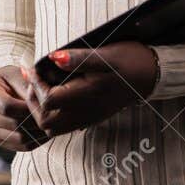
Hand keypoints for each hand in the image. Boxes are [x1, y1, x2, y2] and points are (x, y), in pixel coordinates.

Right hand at [0, 66, 46, 152]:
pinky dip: (35, 141)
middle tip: (51, 117)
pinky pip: (20, 147)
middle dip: (34, 121)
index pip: (7, 106)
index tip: (42, 105)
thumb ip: (28, 86)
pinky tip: (45, 132)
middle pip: (13, 124)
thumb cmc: (13, 79)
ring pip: (18, 138)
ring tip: (50, 124)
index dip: (27, 108)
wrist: (6, 89)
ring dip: (37, 133)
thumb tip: (40, 98)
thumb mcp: (19, 75)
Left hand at [19, 43, 157, 138]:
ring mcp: (88, 119)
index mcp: (88, 95)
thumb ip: (78, 59)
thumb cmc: (129, 60)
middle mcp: (86, 112)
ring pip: (52, 129)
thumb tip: (52, 57)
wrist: (151, 75)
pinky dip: (51, 115)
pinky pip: (63, 127)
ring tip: (41, 89)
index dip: (36, 84)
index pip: (48, 100)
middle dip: (33, 101)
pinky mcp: (91, 119)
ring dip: (40, 111)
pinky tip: (54, 95)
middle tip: (34, 81)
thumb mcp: (105, 55)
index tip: (35, 68)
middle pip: (45, 121)